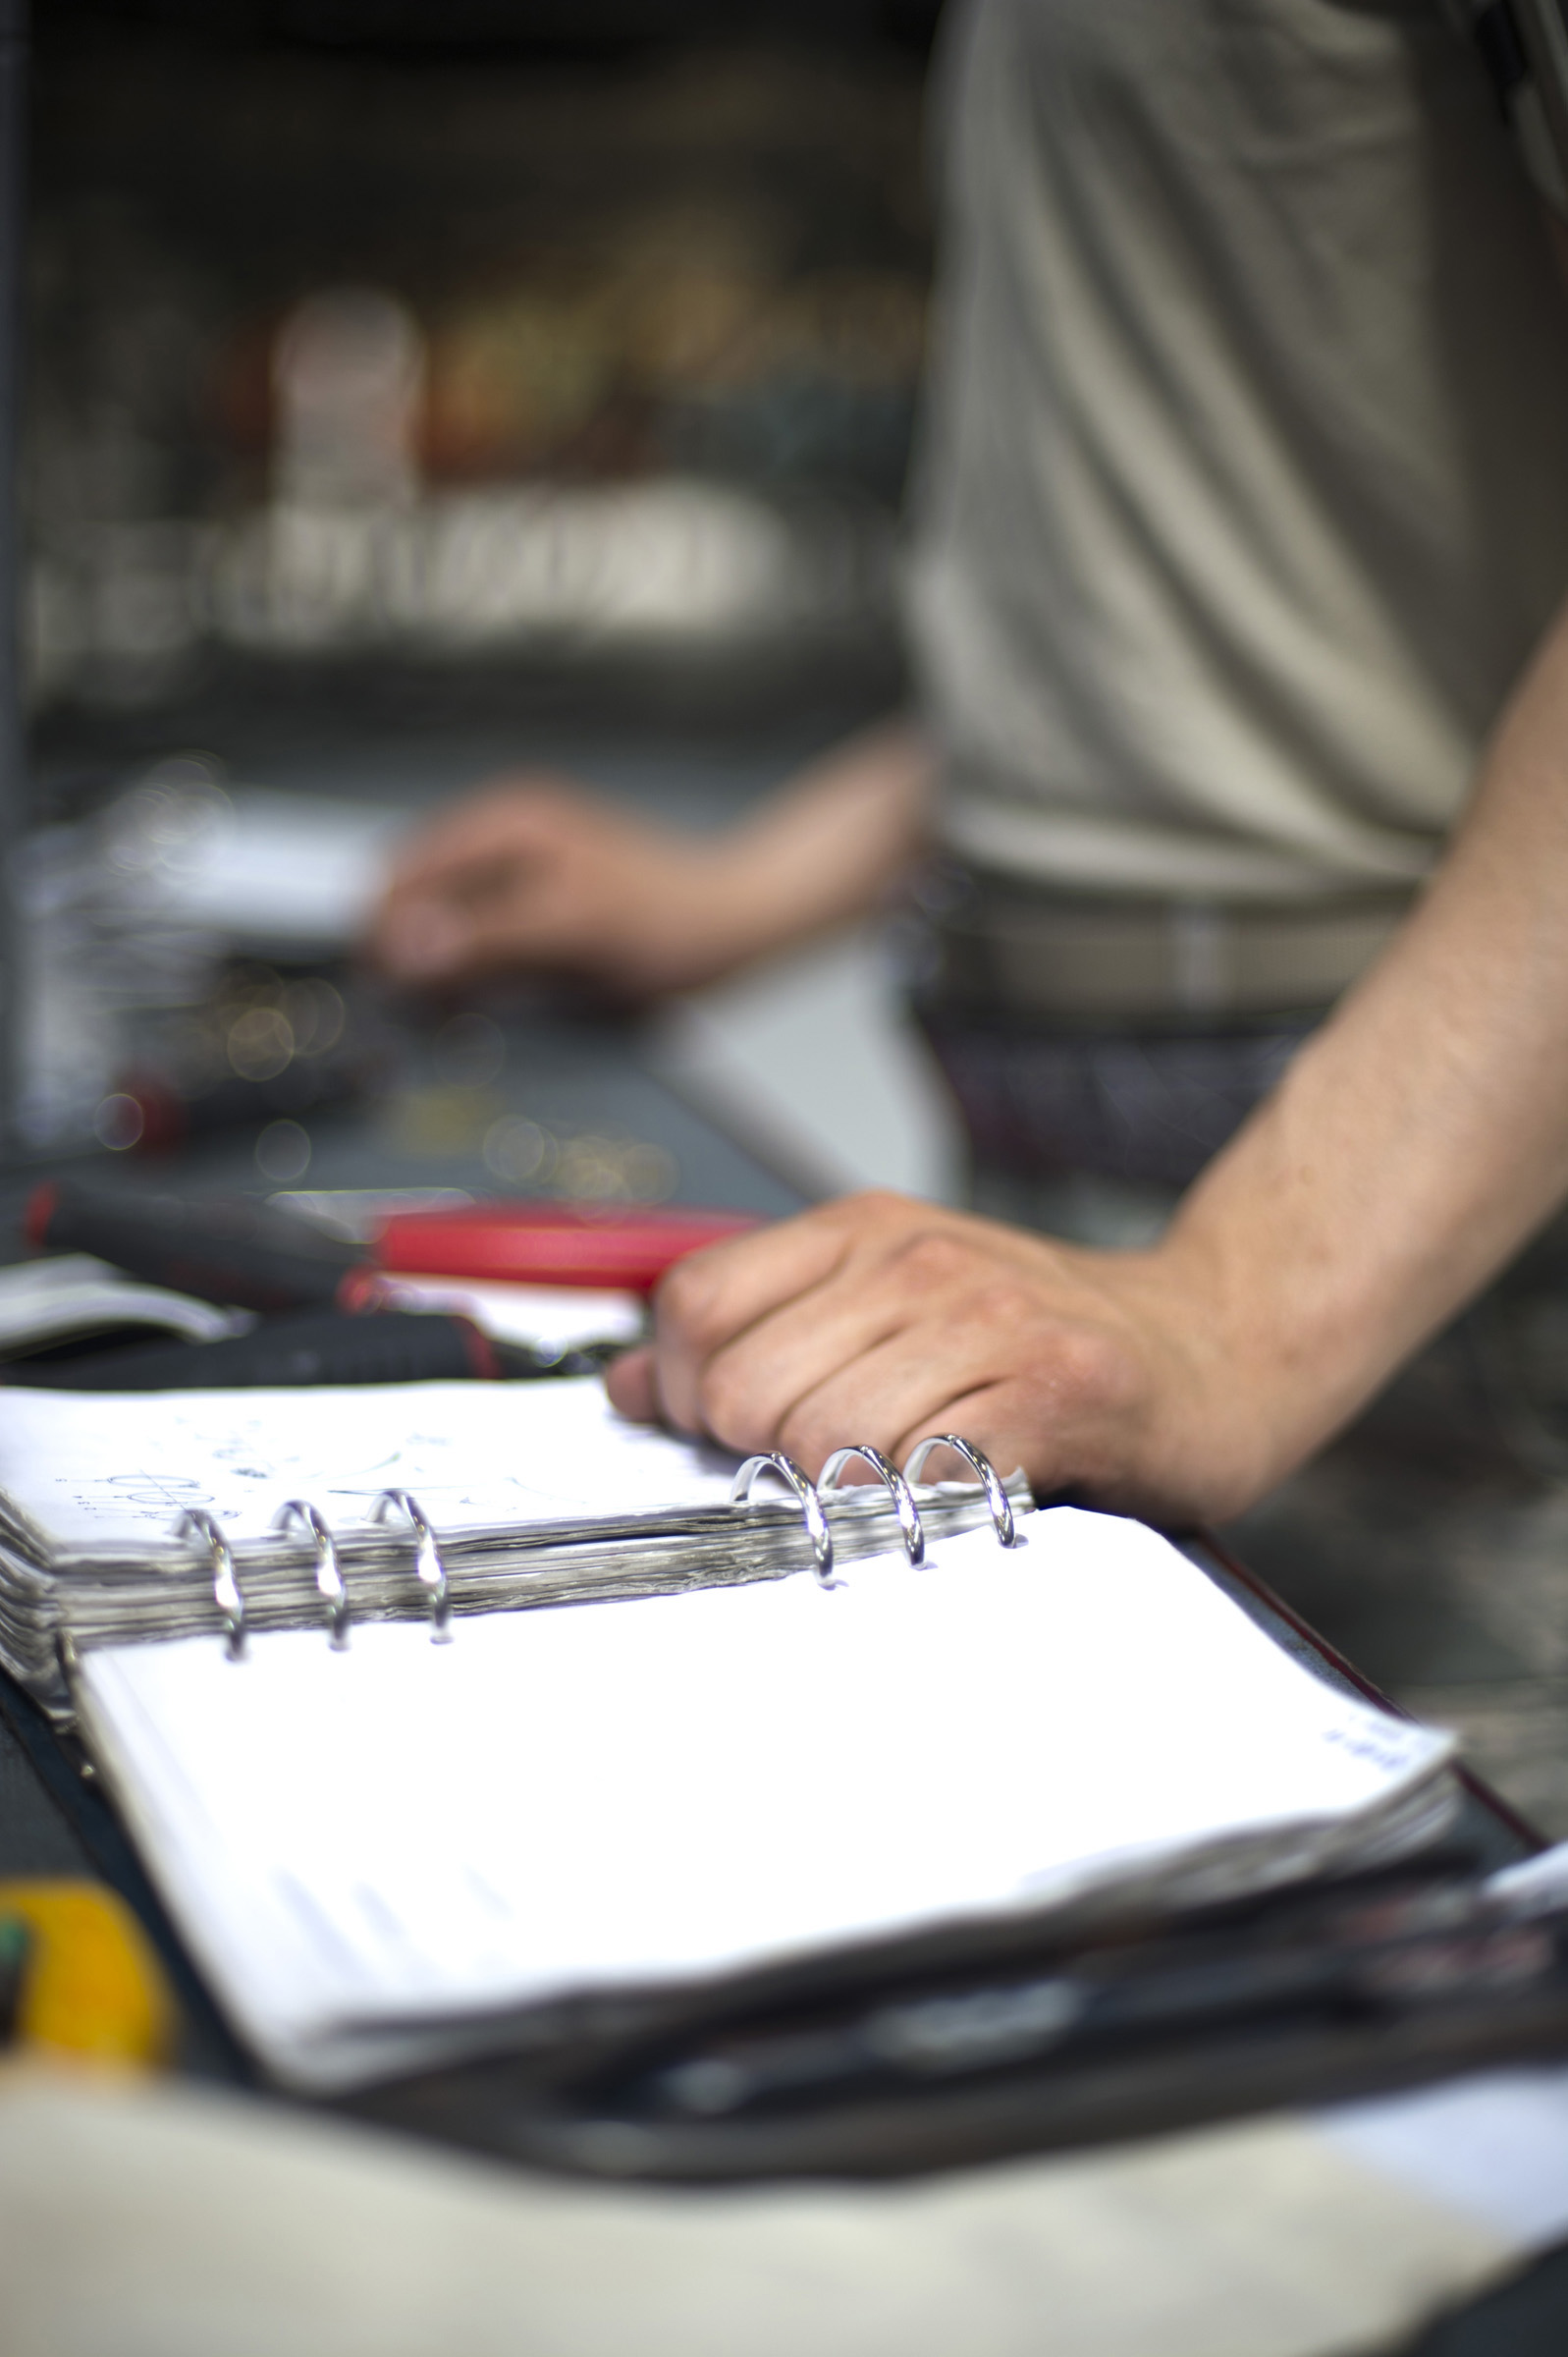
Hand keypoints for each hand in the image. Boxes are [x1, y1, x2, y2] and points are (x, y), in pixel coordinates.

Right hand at [366, 776, 756, 997]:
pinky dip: (469, 973)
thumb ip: (490, 935)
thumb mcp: (574, 930)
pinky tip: (483, 1006)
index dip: (384, 933)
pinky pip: (476, 939)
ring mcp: (519, 870)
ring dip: (435, 969)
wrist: (741, 926)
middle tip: (417, 1012)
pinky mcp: (536, 906)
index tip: (386, 991)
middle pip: (413, 897)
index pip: (402, 873)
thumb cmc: (672, 923)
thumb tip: (408, 948)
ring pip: (440, 923)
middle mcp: (503, 836)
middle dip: (406, 953)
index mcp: (504, 823)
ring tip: (450, 1014)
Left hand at [605, 1190, 1271, 1525]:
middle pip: (740, 1384)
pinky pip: (923, 1470)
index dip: (678, 1393)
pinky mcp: (1056, 1390)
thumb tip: (628, 1386)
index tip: (721, 1436)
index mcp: (863, 1228)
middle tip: (829, 1474)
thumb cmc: (1047, 1340)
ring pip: (821, 1434)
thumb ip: (762, 1329)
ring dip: (842, 1491)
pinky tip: (949, 1498)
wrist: (1219, 1342)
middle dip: (759, 1457)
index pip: (695, 1305)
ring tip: (900, 1485)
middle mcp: (918, 1258)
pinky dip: (913, 1507)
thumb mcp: (891, 1302)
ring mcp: (990, 1319)